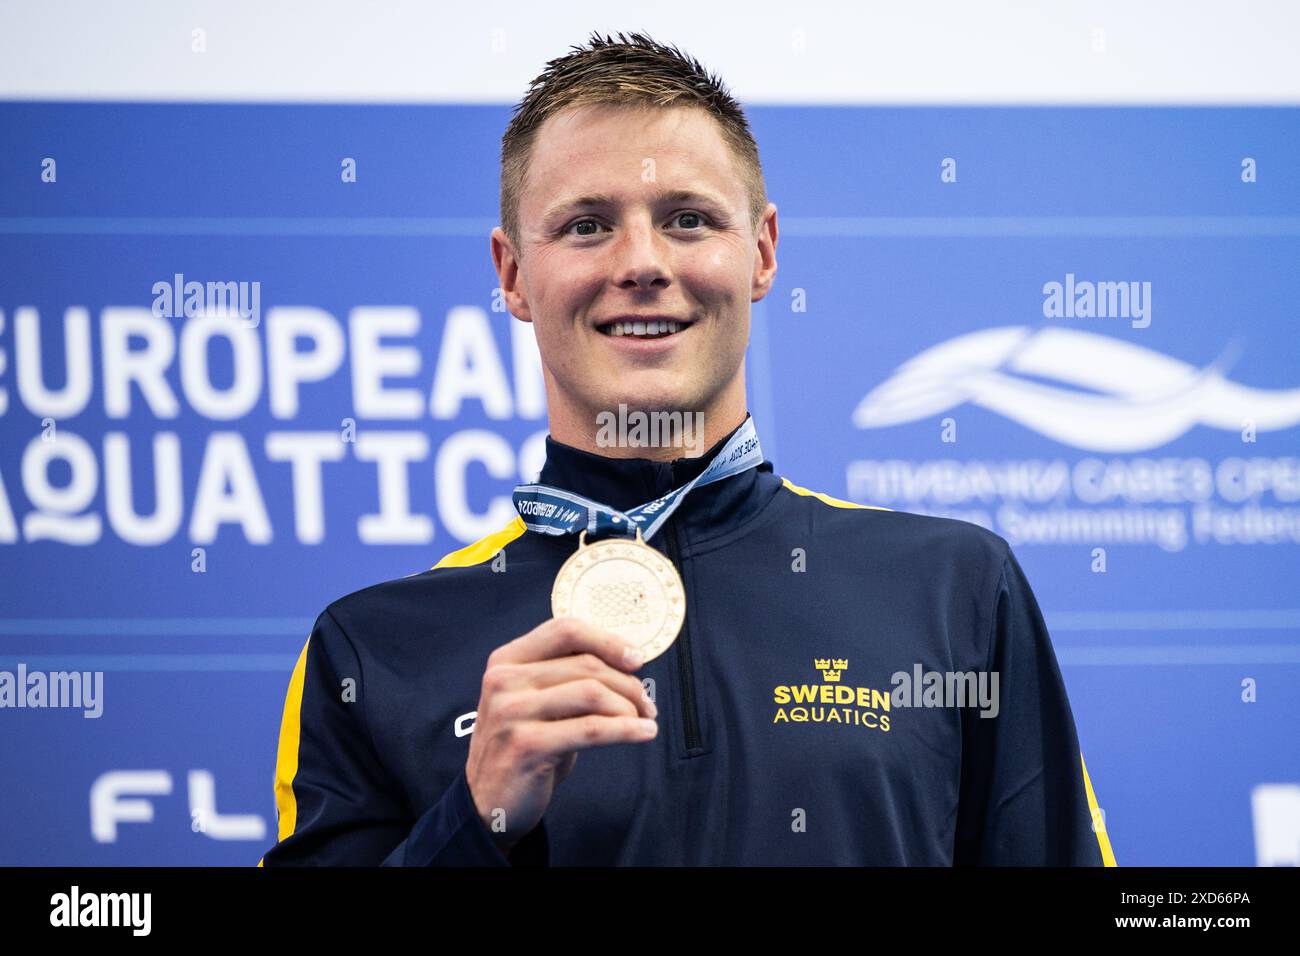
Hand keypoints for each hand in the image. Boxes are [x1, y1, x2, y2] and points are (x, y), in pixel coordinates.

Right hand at [464, 616, 657, 854]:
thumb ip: (565, 676)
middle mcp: (504, 681)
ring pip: (591, 693)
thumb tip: (626, 661)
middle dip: (627, 682)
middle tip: (647, 703)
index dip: (607, 640)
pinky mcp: (526, 745)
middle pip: (585, 664)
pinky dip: (626, 730)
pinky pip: (591, 730)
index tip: (637, 658)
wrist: (488, 803)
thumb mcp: (536, 702)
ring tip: (645, 719)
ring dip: (629, 706)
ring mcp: (511, 713)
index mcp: (506, 660)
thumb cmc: (524, 746)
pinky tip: (644, 733)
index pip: (564, 630)